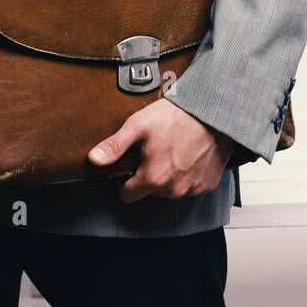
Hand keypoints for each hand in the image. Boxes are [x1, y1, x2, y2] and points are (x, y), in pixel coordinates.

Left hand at [88, 98, 232, 203]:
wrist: (212, 111)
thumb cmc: (176, 116)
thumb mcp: (138, 125)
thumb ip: (115, 146)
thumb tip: (94, 160)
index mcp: (153, 178)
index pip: (127, 195)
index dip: (126, 181)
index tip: (132, 165)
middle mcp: (173, 189)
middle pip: (150, 191)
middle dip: (149, 174)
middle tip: (155, 150)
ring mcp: (192, 189)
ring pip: (170, 189)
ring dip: (169, 174)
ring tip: (173, 149)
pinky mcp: (207, 184)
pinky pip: (190, 185)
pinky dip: (187, 173)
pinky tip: (188, 154)